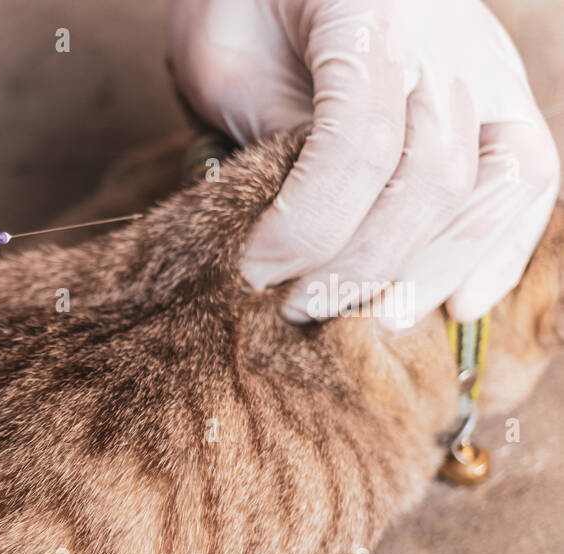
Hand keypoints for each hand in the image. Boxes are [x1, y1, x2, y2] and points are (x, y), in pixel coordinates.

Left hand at [168, 0, 560, 326]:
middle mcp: (439, 37)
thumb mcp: (231, 68)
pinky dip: (499, 246)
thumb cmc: (240, 14)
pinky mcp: (499, 91)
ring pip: (495, 182)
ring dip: (432, 266)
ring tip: (374, 315)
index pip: (358, 144)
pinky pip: (528, 173)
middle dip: (363, 263)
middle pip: (432, 177)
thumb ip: (275, 143)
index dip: (309, 224)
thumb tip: (291, 246)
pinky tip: (461, 302)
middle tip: (302, 307)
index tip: (257, 270)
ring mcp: (481, 61)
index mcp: (362, 17)